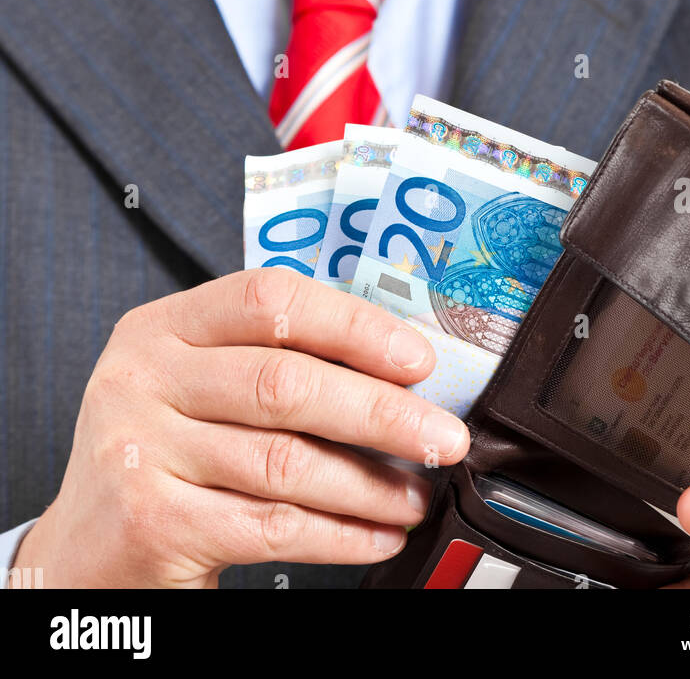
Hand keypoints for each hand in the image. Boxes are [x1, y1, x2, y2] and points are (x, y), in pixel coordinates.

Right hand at [14, 268, 467, 587]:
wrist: (82, 554)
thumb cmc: (161, 458)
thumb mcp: (191, 386)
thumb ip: (267, 362)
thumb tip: (394, 371)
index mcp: (162, 327)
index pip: (269, 300)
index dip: (353, 326)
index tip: (417, 358)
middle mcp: (143, 377)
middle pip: (286, 382)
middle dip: (382, 412)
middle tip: (442, 437)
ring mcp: (142, 449)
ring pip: (286, 462)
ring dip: (369, 484)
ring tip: (414, 495)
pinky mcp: (154, 521)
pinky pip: (272, 526)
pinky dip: (340, 534)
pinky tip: (376, 536)